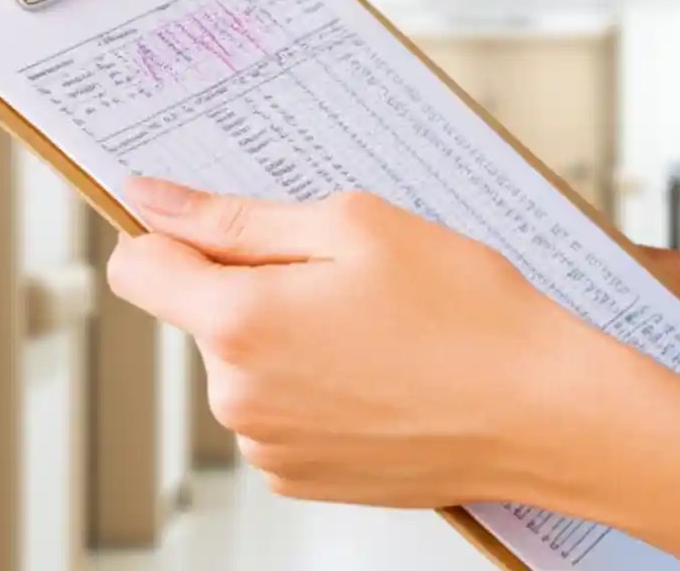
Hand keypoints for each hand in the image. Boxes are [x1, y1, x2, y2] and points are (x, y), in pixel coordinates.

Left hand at [107, 177, 599, 506]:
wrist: (542, 412)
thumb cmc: (466, 311)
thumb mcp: (355, 227)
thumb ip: (236, 218)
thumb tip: (150, 202)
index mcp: (241, 323)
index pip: (138, 269)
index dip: (173, 238)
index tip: (220, 230)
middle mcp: (238, 398)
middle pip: (203, 316)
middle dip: (256, 288)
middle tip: (347, 279)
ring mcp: (269, 448)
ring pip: (244, 364)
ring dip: (288, 340)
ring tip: (375, 332)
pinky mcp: (301, 477)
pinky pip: (278, 412)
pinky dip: (313, 388)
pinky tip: (379, 375)